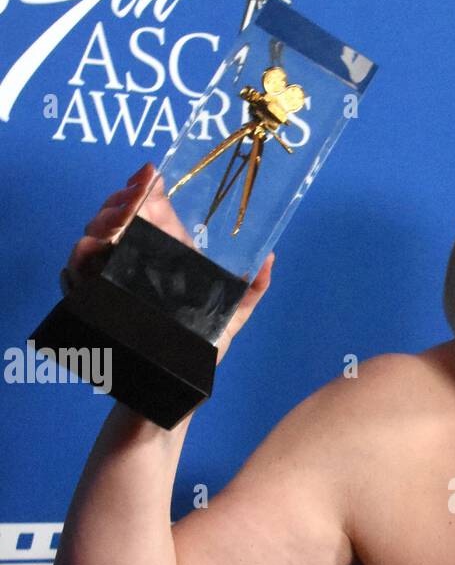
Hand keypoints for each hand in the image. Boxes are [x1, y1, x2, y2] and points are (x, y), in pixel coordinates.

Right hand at [60, 161, 275, 364]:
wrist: (173, 390)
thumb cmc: (199, 352)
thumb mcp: (229, 319)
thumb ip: (250, 292)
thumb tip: (269, 259)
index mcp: (167, 253)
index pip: (150, 207)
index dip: (146, 185)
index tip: (150, 175)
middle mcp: (136, 260)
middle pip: (117, 215)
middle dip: (119, 202)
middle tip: (130, 202)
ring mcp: (112, 279)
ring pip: (93, 239)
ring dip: (99, 226)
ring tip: (114, 226)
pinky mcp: (94, 302)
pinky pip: (75, 276)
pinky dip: (78, 262)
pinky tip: (89, 253)